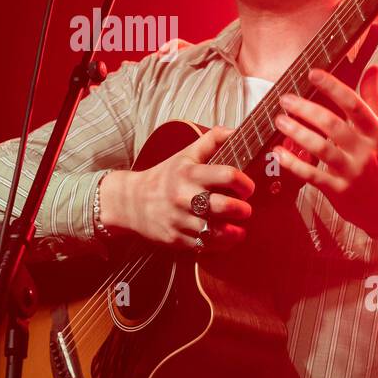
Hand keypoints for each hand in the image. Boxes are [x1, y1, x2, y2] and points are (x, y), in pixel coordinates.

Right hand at [99, 126, 254, 252]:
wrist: (130, 201)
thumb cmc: (165, 176)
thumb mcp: (185, 155)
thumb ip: (212, 141)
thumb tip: (235, 130)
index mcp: (190, 174)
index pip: (228, 175)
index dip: (245, 183)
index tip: (247, 188)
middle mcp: (185, 196)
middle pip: (225, 206)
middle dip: (243, 210)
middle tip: (245, 210)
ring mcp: (179, 220)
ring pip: (217, 231)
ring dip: (235, 232)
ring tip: (239, 229)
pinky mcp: (176, 239)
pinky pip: (204, 246)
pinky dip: (220, 245)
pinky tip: (225, 238)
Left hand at [271, 65, 377, 237]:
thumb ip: (374, 99)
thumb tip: (372, 68)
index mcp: (376, 133)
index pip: (354, 105)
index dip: (333, 87)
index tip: (313, 73)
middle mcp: (365, 151)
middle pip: (332, 125)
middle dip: (306, 109)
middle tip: (285, 99)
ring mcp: (351, 172)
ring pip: (320, 149)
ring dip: (297, 133)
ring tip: (279, 121)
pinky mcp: (338, 190)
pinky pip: (312, 175)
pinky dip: (293, 163)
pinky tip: (278, 152)